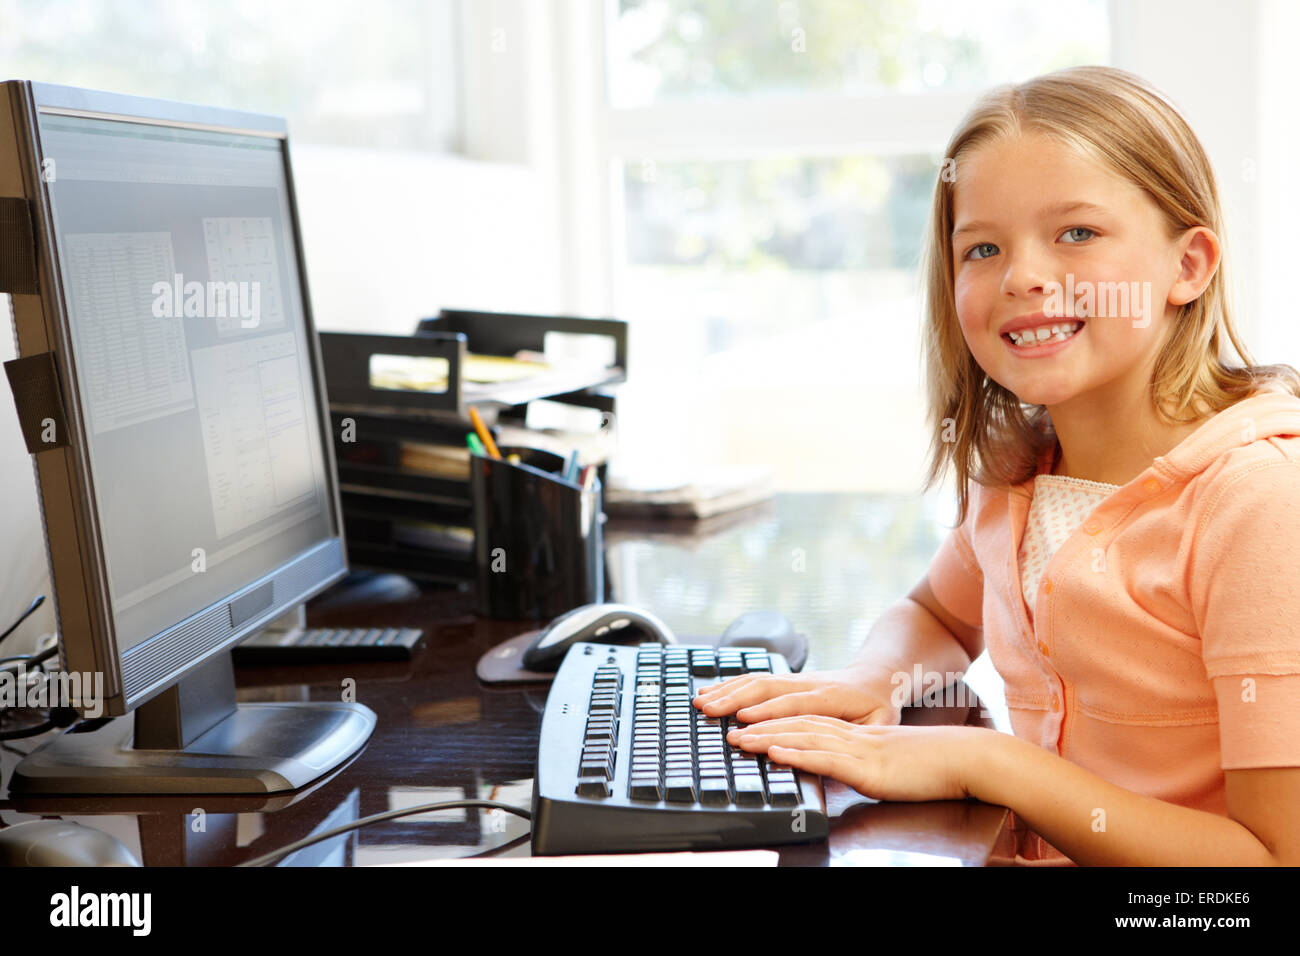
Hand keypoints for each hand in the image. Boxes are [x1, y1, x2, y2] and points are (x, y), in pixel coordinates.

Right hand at [693, 668, 902, 726]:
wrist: (878, 676)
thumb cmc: (879, 707)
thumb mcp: (882, 725)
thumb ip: (861, 739)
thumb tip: (837, 756)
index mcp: (831, 696)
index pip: (795, 704)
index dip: (768, 712)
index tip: (743, 720)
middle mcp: (808, 683)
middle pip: (767, 688)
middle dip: (735, 699)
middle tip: (709, 711)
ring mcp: (796, 679)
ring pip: (757, 681)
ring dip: (727, 691)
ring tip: (701, 702)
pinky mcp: (787, 680)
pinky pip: (756, 679)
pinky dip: (731, 685)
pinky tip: (712, 692)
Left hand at [728, 717, 995, 802]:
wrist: (967, 758)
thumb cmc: (935, 765)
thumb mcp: (892, 761)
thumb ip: (866, 762)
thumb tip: (850, 770)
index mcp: (857, 734)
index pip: (807, 723)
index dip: (774, 721)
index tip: (745, 722)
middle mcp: (852, 736)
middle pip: (797, 725)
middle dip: (759, 726)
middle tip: (726, 727)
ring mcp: (859, 749)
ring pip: (804, 738)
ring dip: (767, 738)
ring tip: (737, 739)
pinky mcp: (868, 767)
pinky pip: (826, 758)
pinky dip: (796, 755)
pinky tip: (775, 754)